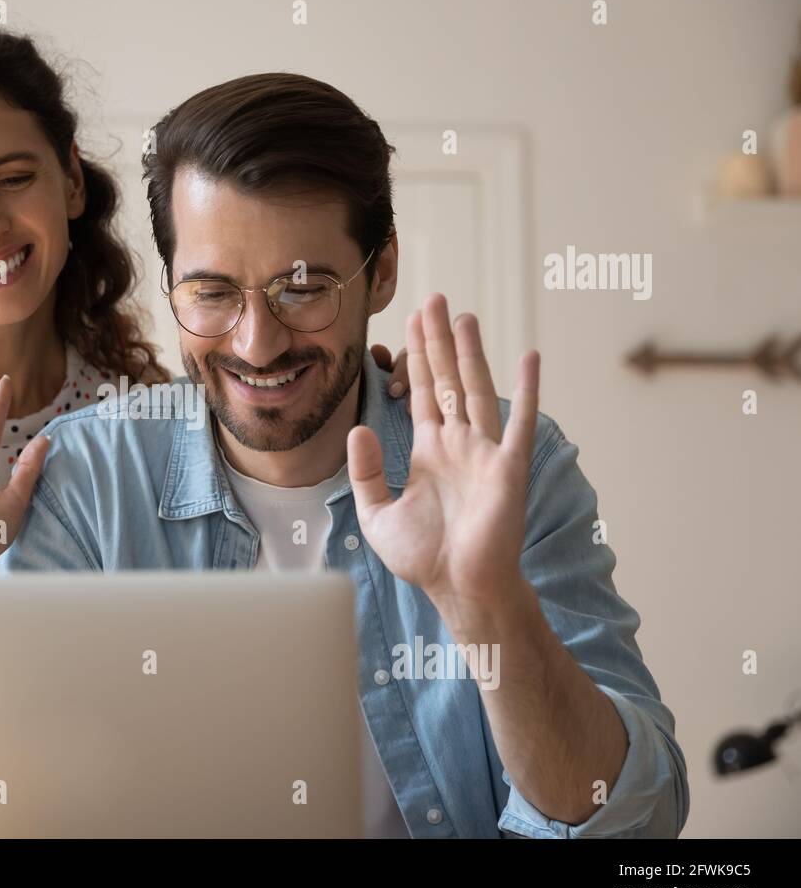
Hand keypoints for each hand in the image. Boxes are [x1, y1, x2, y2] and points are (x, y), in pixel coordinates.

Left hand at [347, 295, 539, 636]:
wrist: (459, 589)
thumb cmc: (424, 557)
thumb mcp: (377, 513)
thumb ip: (366, 472)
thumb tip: (357, 430)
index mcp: (430, 451)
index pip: (422, 392)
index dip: (417, 356)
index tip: (412, 321)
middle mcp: (458, 444)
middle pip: (447, 379)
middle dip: (438, 340)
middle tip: (433, 298)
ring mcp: (484, 452)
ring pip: (476, 390)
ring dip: (471, 353)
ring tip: (464, 315)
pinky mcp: (507, 467)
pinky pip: (517, 422)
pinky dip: (526, 389)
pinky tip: (528, 356)